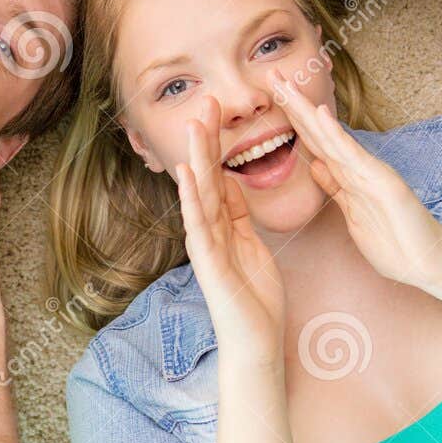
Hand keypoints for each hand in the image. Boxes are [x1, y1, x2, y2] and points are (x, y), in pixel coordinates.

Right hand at [176, 101, 283, 359]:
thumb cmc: (254, 296)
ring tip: (193, 125)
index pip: (219, 174)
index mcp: (223, 224)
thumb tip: (230, 181)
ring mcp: (205, 244)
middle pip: (206, 175)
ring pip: (199, 192)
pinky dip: (191, 196)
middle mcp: (209, 229)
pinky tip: (186, 173)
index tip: (218, 109)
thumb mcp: (250, 244)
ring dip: (196, 157)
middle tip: (205, 101)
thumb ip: (238, 214)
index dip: (218, 142)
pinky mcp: (208, 261)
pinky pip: (199, 223)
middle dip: (205, 139)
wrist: (255, 341)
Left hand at [271, 72, 441, 291]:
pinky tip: (321, 113)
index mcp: (347, 174)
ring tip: (285, 83)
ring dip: (304, 109)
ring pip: (328, 136)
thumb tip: (316, 166)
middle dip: (291, 103)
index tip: (272, 95)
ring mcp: (368, 172)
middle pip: (316, 130)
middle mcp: (356, 167)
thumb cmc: (396, 242)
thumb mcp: (353, 212)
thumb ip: (336, 187)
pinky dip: (335, 134)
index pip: (313, 140)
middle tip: (269, 73)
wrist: (431, 262)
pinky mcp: (381, 183)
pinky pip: (352, 157)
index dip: (292, 117)